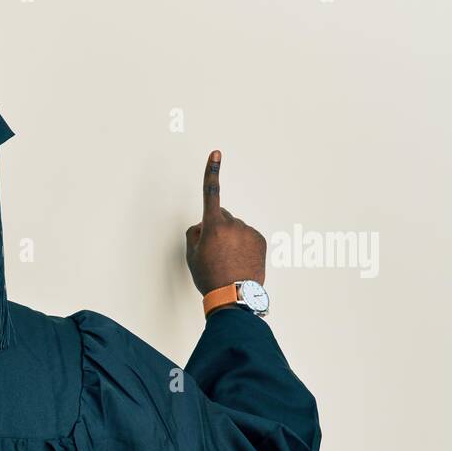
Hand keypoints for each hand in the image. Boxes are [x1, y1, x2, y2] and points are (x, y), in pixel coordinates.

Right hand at [185, 150, 266, 296]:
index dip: (211, 172)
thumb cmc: (210, 277)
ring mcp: (249, 232)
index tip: (215, 154)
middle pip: (222, 218)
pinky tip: (239, 261)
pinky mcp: (260, 240)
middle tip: (213, 252)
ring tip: (227, 261)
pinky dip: (243, 246)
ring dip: (231, 239)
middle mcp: (233, 224)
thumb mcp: (191, 256)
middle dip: (218, 229)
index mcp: (214, 226)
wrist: (234, 296)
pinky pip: (248, 237)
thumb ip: (194, 235)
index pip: (211, 194)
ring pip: (236, 229)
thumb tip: (202, 227)